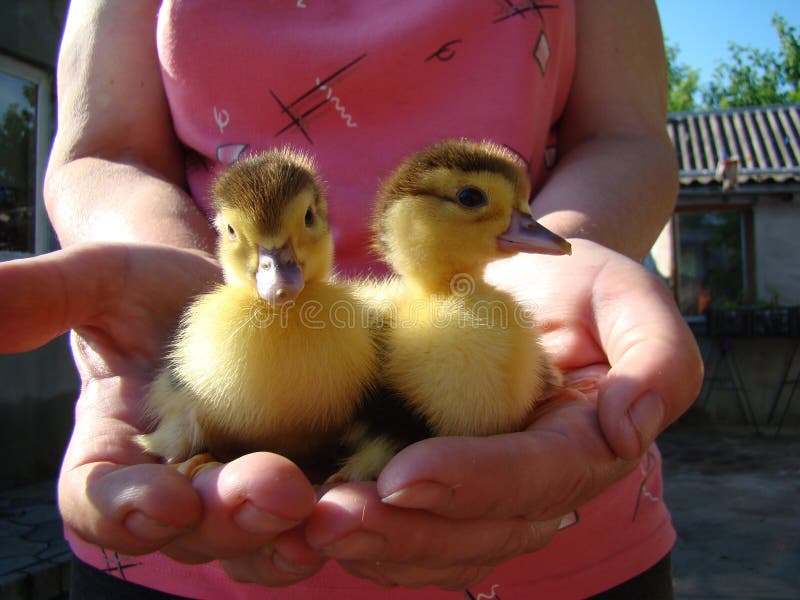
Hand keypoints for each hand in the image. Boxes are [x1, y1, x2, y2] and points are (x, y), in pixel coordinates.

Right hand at [0, 243, 324, 584]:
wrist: (224, 288)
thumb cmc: (151, 286)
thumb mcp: (98, 281)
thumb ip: (40, 297)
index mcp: (112, 457)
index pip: (98, 503)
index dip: (124, 511)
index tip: (162, 497)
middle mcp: (175, 489)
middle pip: (190, 531)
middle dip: (228, 517)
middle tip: (274, 488)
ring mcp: (241, 488)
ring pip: (257, 538)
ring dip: (290, 533)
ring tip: (329, 509)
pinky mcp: (305, 473)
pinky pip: (319, 511)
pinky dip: (341, 513)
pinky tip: (371, 500)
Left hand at [303, 239, 703, 588]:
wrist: (531, 287)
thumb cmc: (580, 286)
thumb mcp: (630, 298)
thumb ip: (657, 358)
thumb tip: (628, 426)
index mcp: (584, 448)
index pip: (535, 478)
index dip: (473, 482)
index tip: (403, 473)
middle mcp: (537, 489)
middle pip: (478, 532)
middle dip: (404, 531)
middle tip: (331, 516)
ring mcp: (489, 497)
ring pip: (436, 548)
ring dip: (372, 543)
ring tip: (310, 523)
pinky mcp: (444, 491)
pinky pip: (407, 532)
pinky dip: (362, 534)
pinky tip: (309, 518)